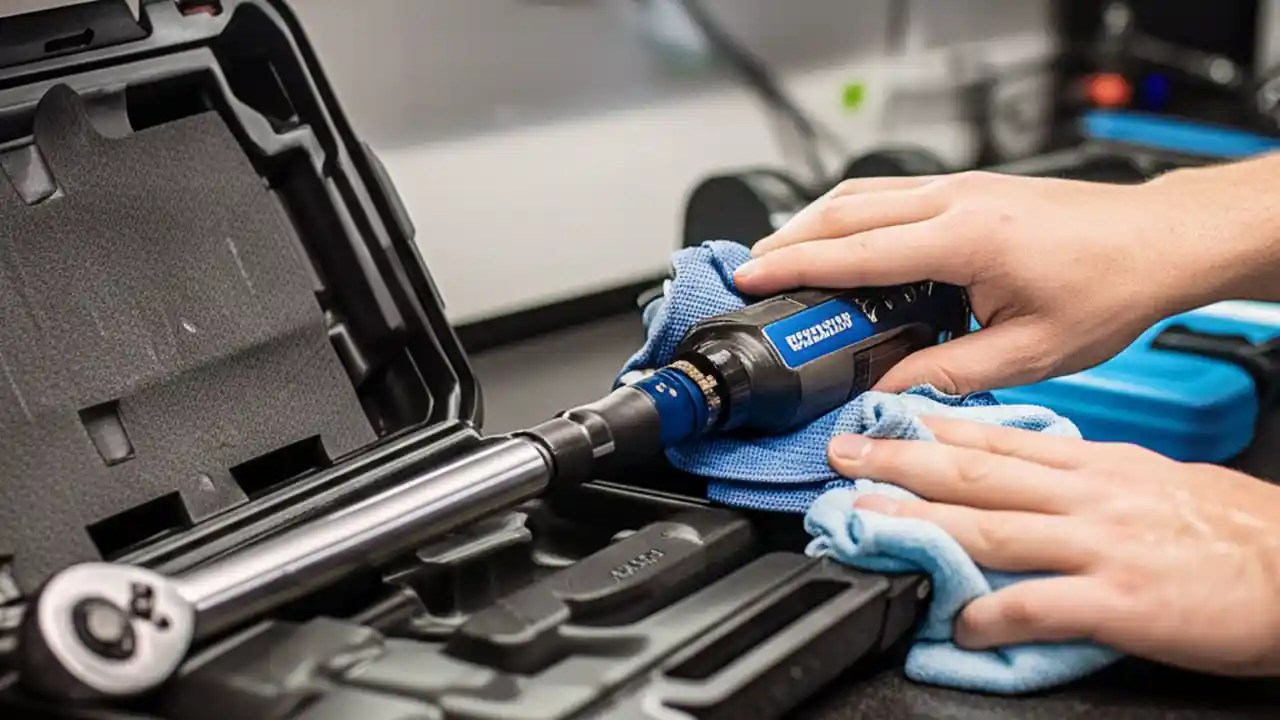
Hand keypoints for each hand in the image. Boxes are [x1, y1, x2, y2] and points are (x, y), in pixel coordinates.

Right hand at [732, 166, 1279, 393]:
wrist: (1159, 243)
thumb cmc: (1109, 289)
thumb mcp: (1027, 353)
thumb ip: (946, 376)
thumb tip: (884, 393)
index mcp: (964, 239)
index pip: (855, 251)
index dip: (794, 267)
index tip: (750, 277)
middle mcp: (955, 201)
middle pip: (844, 210)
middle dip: (788, 240)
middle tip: (750, 271)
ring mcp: (961, 188)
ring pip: (862, 193)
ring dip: (814, 222)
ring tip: (781, 256)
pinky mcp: (969, 189)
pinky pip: (889, 193)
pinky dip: (850, 215)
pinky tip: (842, 241)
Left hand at [825, 419, 1279, 676]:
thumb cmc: (1233, 529)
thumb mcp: (1150, 481)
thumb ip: (1084, 480)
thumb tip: (1028, 481)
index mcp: (1096, 465)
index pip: (999, 438)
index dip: (932, 428)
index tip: (884, 419)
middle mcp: (1089, 496)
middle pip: (978, 473)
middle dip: (902, 463)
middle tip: (845, 457)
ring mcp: (1101, 546)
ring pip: (992, 528)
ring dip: (920, 525)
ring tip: (866, 522)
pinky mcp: (1120, 602)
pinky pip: (1040, 606)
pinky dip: (991, 614)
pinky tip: (955, 623)